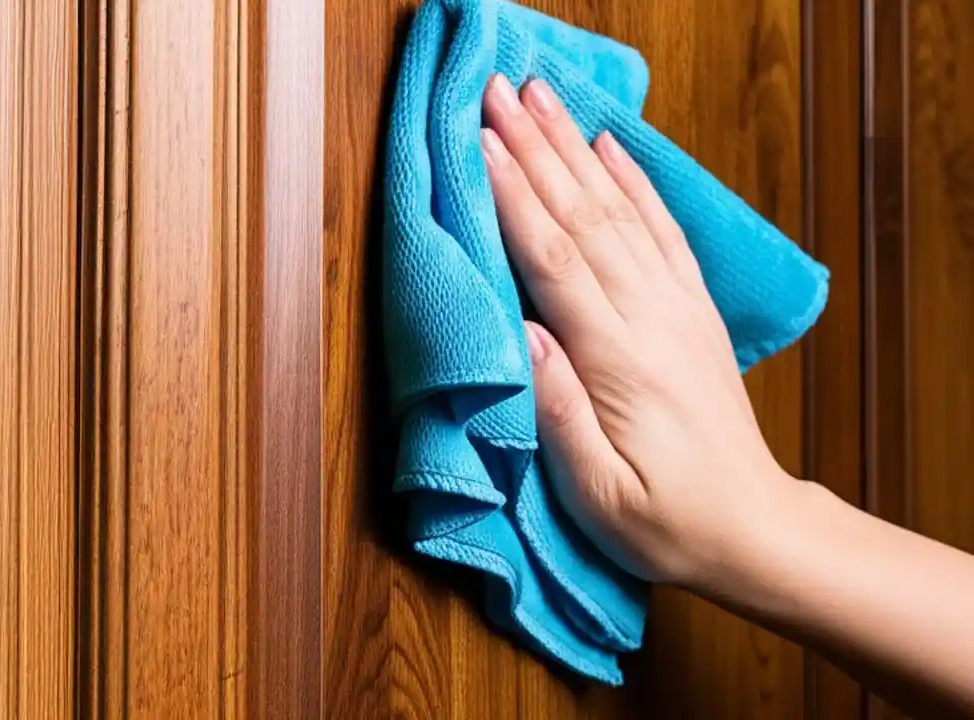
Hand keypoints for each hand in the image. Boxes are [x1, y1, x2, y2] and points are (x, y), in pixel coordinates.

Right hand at [480, 73, 799, 587]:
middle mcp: (653, 320)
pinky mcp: (693, 310)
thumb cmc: (663, 522)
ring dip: (576, 149)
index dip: (516, 197)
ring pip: (621, 210)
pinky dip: (636, 180)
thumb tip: (524, 334)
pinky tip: (610, 146)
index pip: (557, 261)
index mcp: (620, 362)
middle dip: (538, 149)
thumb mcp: (598, 494)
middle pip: (585, 217)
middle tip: (498, 94)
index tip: (482, 143)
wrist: (751, 528)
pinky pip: (663, 229)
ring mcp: (679, 309)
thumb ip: (558, 413)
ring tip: (541, 96)